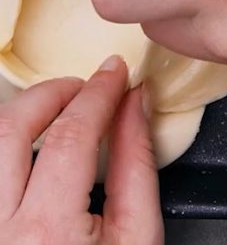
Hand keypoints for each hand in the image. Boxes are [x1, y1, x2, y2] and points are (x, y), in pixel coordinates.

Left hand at [0, 57, 162, 244]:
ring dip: (21, 116)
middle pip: (9, 130)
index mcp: (48, 232)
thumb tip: (135, 105)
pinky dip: (3, 148)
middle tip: (83, 87)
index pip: (71, 134)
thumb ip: (137, 164)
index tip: (114, 73)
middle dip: (52, 92)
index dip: (97, 92)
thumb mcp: (137, 237)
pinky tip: (26, 146)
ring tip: (56, 112)